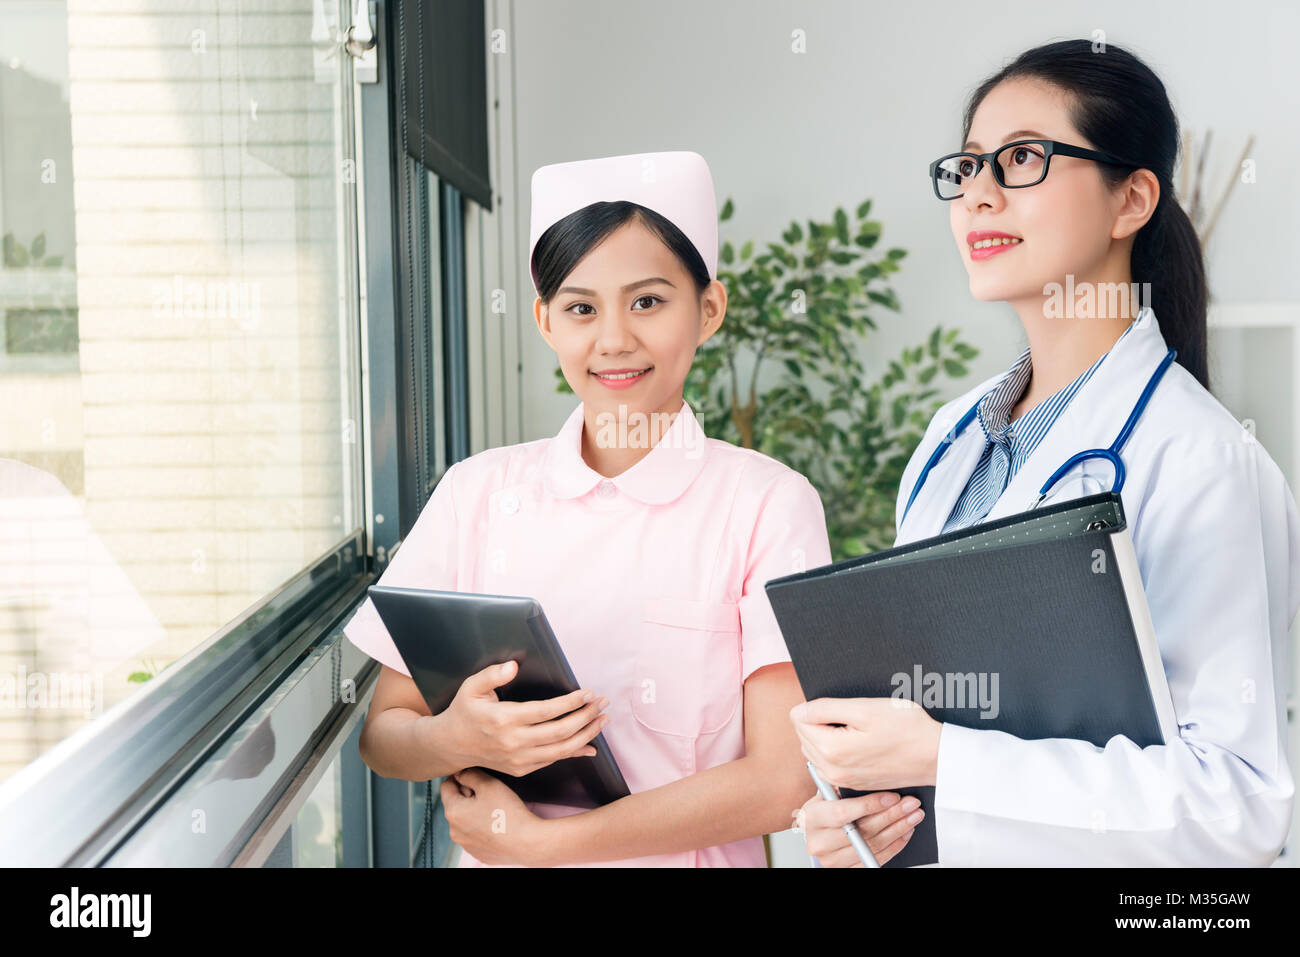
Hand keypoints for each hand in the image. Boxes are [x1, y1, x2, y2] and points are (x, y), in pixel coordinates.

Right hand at [435, 660, 610, 776]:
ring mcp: (518, 759)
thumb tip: (514, 666)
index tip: (587, 693)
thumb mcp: (471, 687)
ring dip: (586, 735)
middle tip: (603, 703)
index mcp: (503, 720)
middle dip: (586, 716)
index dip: (571, 703)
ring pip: (561, 750)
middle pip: (560, 732)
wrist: (450, 746)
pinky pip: (553, 761)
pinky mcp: (521, 769)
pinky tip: (590, 744)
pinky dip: (574, 753)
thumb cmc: (464, 712)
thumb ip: (493, 674)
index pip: (546, 712)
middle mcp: (513, 742)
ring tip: (602, 720)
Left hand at [441, 767, 552, 865]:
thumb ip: (470, 774)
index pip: (447, 786)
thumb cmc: (508, 813)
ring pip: (465, 821)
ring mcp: (465, 845)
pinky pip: (475, 835)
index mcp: (453, 812)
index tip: (478, 779)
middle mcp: (454, 831)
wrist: (527, 843)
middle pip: (456, 804)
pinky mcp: (477, 853)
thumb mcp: (489, 784)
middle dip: (469, 796)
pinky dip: (483, 828)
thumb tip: (460, 773)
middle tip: (490, 795)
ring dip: (475, 813)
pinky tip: (498, 826)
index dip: (462, 778)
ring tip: (496, 811)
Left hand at [790, 697, 942, 790]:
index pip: (798, 718)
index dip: (817, 706)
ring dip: (827, 735)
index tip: (842, 708)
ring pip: (814, 748)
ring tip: (858, 730)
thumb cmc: (907, 728)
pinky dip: (836, 749)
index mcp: (830, 750)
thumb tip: (798, 710)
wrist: (935, 757)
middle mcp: (831, 770)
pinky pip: (829, 761)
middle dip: (820, 721)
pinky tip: (860, 743)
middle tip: (853, 718)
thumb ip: (824, 708)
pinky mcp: (851, 783)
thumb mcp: (864, 708)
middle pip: (803, 734)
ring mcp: (841, 780)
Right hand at [794, 790, 921, 866]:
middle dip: (891, 815)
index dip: (870, 804)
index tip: (893, 797)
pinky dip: (895, 845)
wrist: (814, 835)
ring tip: (913, 816)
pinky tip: (905, 832)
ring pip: (873, 846)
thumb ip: (843, 787)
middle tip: (910, 804)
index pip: (843, 812)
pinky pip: (877, 859)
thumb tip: (873, 779)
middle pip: (863, 831)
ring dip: (898, 830)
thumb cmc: (822, 812)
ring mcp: (833, 860)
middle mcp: (820, 843)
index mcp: (812, 819)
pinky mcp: (846, 870)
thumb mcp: (824, 795)